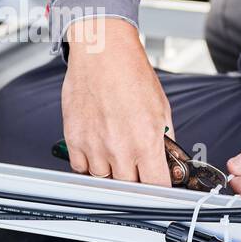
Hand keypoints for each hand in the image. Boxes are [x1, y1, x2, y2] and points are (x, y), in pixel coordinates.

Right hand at [62, 16, 172, 184]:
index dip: (159, 188)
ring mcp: (94, 146)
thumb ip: (164, 139)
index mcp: (145, 140)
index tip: (158, 185)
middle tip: (135, 165)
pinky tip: (97, 149)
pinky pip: (80, 168)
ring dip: (110, 172)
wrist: (102, 54)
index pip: (156, 185)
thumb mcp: (161, 108)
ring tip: (114, 151)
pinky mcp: (74, 139)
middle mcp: (119, 148)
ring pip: (103, 179)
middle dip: (135, 180)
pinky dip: (89, 164)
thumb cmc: (130, 74)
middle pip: (128, 187)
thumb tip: (166, 160)